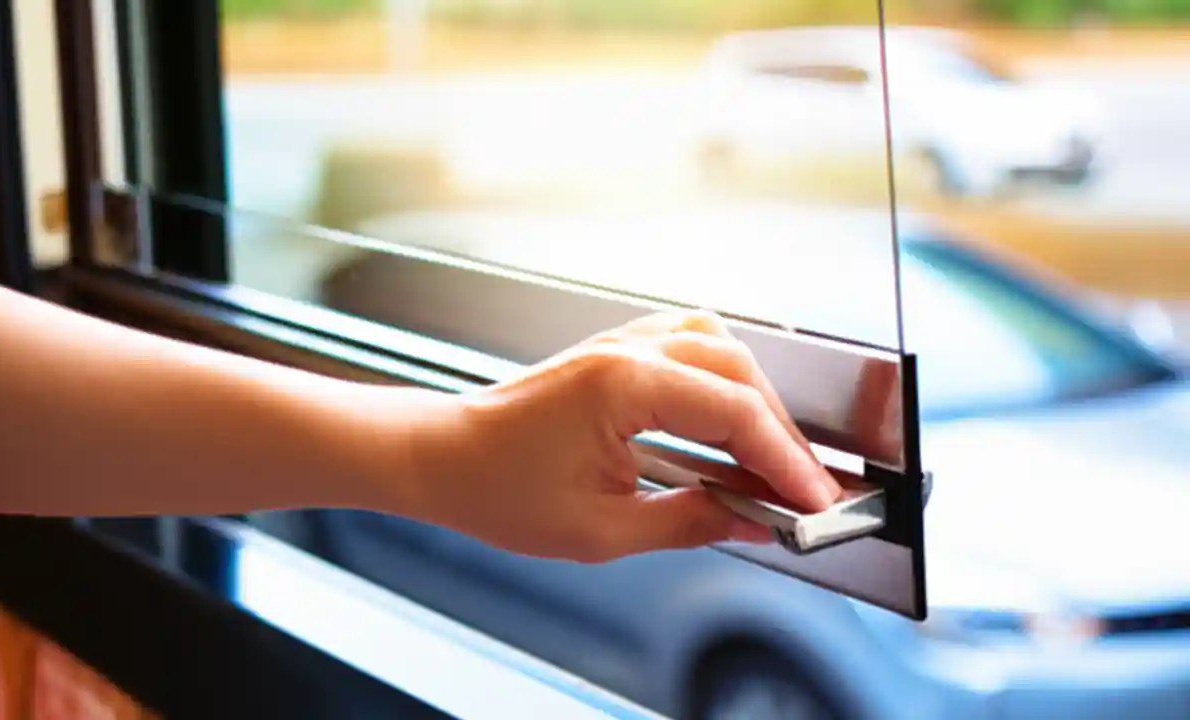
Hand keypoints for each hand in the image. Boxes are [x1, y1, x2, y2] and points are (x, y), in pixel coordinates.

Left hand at [405, 311, 840, 561]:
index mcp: (623, 385)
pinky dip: (723, 380)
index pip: (734, 413)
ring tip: (770, 456)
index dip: (785, 460)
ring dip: (755, 399)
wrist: (441, 456)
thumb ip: (687, 521)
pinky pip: (689, 345)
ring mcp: (620, 344)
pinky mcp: (613, 352)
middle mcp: (627, 350)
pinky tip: (729, 417)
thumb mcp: (600, 529)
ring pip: (720, 348)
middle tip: (802, 486)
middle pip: (738, 373)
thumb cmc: (497, 488)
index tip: (815, 498)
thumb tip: (750, 521)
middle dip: (780, 432)